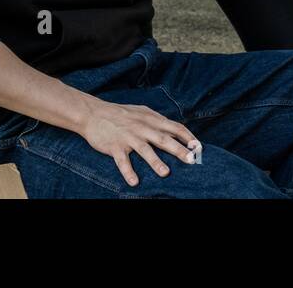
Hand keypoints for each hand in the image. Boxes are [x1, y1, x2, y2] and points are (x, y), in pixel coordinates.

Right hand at [80, 99, 200, 187]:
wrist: (93, 113)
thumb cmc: (121, 113)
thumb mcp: (143, 112)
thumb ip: (158, 120)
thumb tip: (175, 129)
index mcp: (151, 119)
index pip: (174, 127)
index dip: (188, 137)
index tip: (199, 147)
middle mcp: (142, 127)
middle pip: (164, 139)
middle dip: (179, 150)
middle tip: (191, 160)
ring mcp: (129, 137)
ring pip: (144, 150)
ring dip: (155, 162)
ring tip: (166, 173)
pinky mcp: (115, 146)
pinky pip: (122, 161)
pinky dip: (128, 171)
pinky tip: (134, 182)